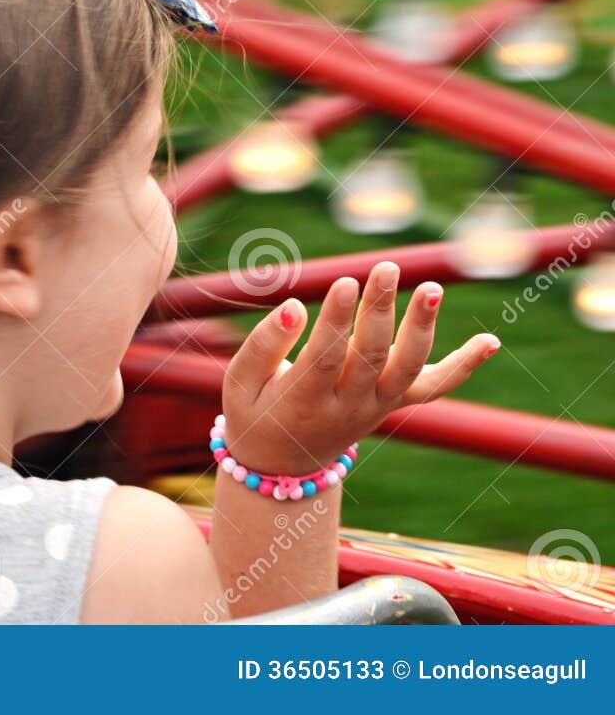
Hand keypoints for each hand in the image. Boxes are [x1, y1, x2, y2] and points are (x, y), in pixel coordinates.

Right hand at [221, 260, 499, 474]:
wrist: (284, 464)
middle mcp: (350, 409)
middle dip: (381, 311)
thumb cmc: (254, 411)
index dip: (336, 322)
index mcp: (304, 403)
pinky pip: (434, 387)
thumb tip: (294, 307)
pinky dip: (464, 366)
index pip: (325, 360)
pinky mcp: (394, 403)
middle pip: (373, 358)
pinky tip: (491, 340)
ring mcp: (378, 407)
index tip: (344, 281)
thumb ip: (264, 346)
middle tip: (387, 268)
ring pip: (408, 370)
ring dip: (423, 329)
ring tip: (433, 288)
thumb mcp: (240, 384)